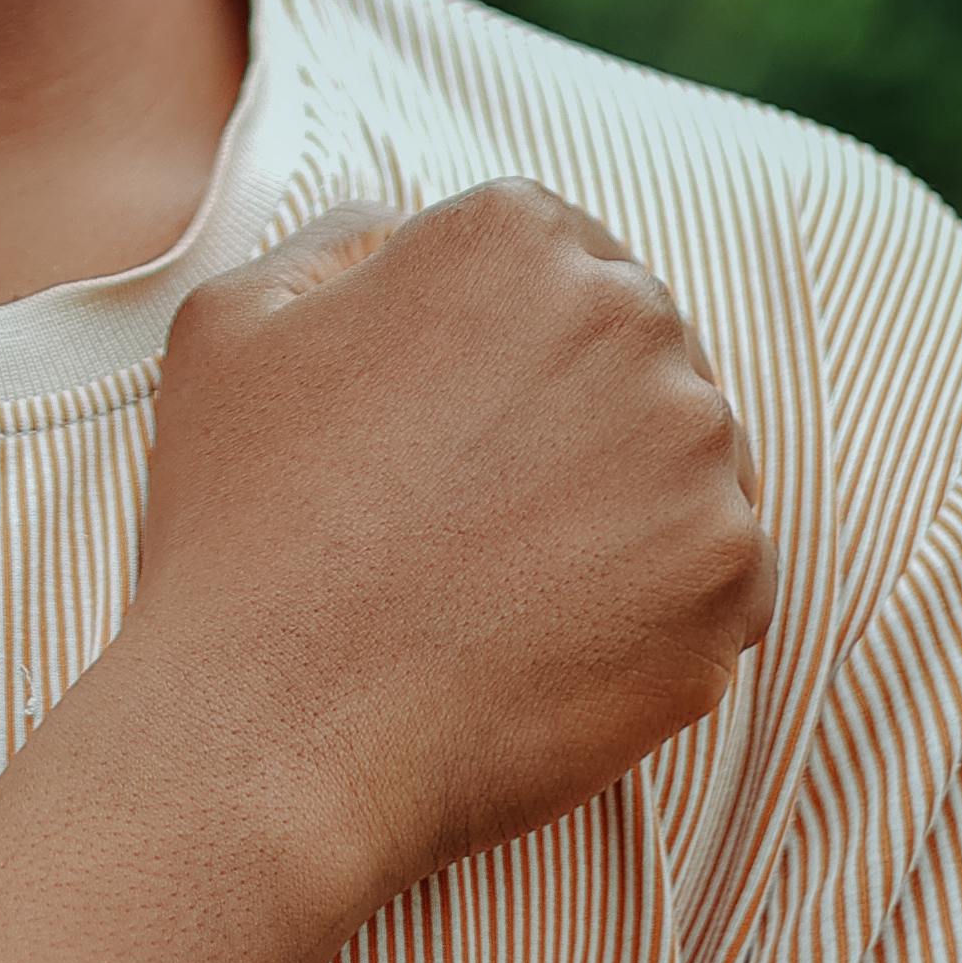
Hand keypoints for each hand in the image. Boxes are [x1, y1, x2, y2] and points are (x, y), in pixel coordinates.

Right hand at [131, 178, 769, 933]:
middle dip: (577, 414)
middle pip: (640, 346)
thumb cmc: (239, 530)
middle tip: (477, 512)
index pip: (560, 253)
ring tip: (507, 581)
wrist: (275, 738)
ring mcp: (696, 453)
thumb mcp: (230, 325)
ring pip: (688, 458)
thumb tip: (404, 224)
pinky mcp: (731, 580)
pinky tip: (553, 641)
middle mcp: (627, 319)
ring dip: (624, 505)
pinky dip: (656, 606)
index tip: (455, 423)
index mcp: (512, 237)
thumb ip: (336, 241)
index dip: (504, 341)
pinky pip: (722, 574)